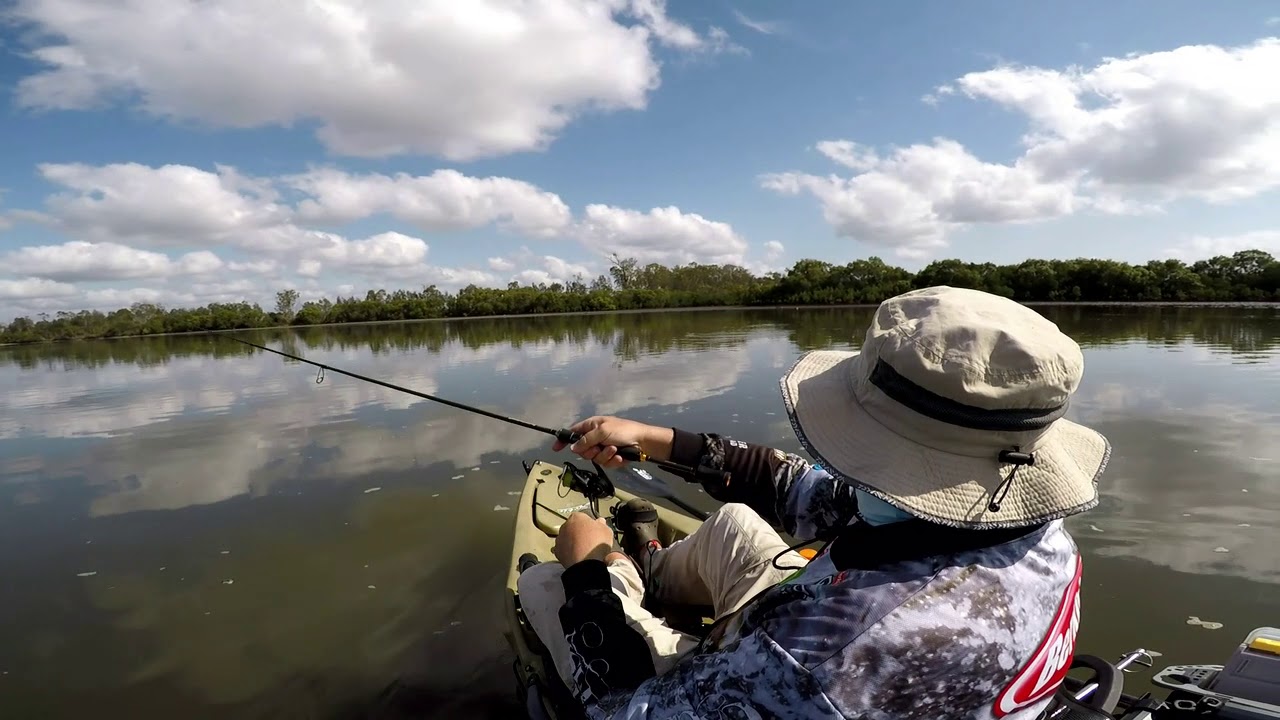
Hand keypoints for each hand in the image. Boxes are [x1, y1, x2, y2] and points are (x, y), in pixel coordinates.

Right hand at [553, 415, 673, 467]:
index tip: (556, 448)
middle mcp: (596, 437)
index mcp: (592, 426)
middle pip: (583, 450)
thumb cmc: (623, 431)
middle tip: (600, 448)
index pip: (573, 433)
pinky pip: (605, 463)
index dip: (564, 440)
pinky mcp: (611, 457)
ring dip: (605, 456)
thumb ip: (586, 440)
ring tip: (615, 450)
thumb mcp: (602, 431)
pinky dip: (613, 460)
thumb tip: (573, 447)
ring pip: (594, 458)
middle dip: (592, 451)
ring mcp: (603, 448)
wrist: (644, 442)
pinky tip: (621, 456)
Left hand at [553, 513, 617, 566]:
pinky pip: (563, 549)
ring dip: (573, 542)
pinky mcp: (558, 551)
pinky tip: (577, 556)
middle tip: (590, 539)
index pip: (583, 516)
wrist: (587, 563)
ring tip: (584, 549)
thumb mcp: (606, 531)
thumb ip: (602, 524)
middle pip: (573, 527)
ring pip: (567, 538)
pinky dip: (568, 552)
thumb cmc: (595, 545)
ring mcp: (560, 539)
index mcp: (577, 517)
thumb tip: (601, 523)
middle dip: (580, 532)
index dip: (589, 523)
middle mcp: (566, 526)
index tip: (595, 529)